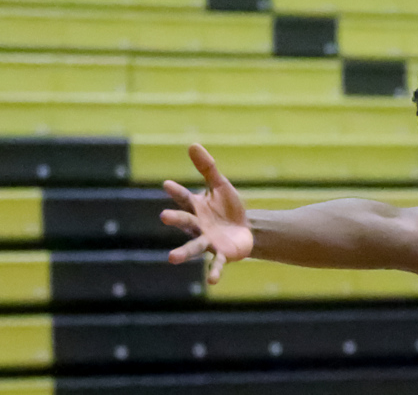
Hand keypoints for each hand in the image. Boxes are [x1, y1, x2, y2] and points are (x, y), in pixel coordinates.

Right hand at [160, 144, 253, 283]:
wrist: (246, 231)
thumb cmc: (228, 208)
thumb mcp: (220, 186)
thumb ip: (207, 168)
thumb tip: (192, 144)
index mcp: (197, 208)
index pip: (185, 198)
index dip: (177, 191)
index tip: (167, 184)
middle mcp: (198, 226)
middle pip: (185, 222)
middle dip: (175, 219)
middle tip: (164, 216)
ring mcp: (207, 241)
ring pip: (193, 246)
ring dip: (183, 252)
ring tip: (171, 258)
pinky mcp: (221, 254)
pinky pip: (216, 263)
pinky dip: (214, 272)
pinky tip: (212, 282)